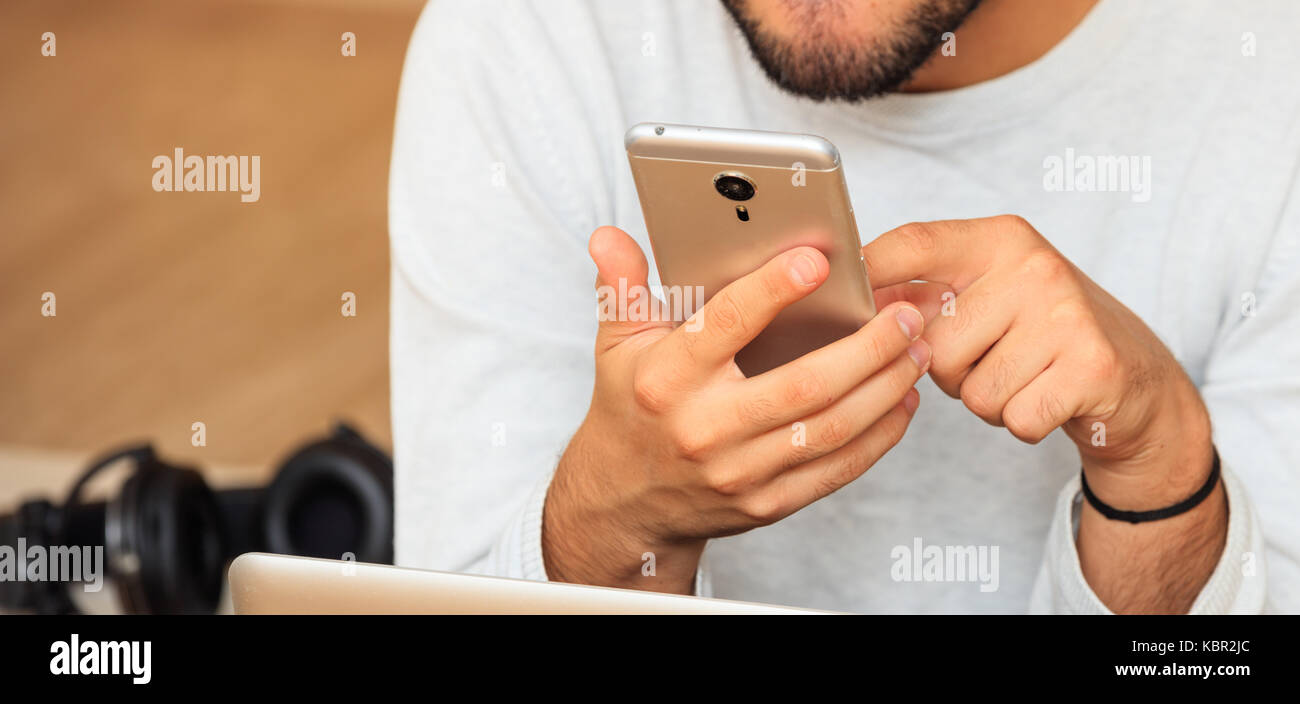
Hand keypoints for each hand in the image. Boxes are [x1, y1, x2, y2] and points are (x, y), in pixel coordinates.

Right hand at [543, 226, 930, 592]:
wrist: (624, 502)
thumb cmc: (631, 409)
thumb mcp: (616, 345)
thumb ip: (621, 286)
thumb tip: (610, 235)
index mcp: (668, 379)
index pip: (726, 325)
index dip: (772, 290)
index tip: (817, 260)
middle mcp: (703, 429)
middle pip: (804, 385)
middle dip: (867, 347)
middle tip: (905, 314)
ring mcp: (738, 473)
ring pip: (830, 429)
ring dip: (885, 388)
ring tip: (918, 350)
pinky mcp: (766, 504)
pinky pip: (835, 469)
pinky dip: (878, 436)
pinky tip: (902, 402)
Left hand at [864, 216, 1221, 611]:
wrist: (1136, 379)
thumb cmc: (1040, 335)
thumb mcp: (988, 293)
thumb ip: (923, 290)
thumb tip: (844, 301)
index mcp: (1000, 238)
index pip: (912, 243)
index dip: (867, 270)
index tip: (836, 293)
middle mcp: (1034, 266)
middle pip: (931, 343)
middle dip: (948, 369)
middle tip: (994, 357)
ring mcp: (1066, 314)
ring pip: (968, 389)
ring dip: (988, 399)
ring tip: (1025, 375)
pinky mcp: (1092, 366)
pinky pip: (1012, 417)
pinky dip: (1023, 422)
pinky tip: (1049, 397)